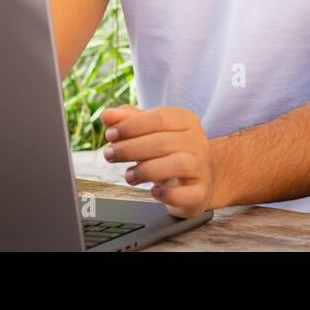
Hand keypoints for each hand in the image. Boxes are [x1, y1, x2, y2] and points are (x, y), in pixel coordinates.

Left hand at [100, 105, 215, 218]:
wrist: (196, 178)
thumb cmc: (167, 151)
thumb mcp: (149, 131)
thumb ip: (128, 121)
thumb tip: (107, 115)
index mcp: (186, 120)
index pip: (159, 117)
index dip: (131, 125)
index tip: (110, 134)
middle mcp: (198, 141)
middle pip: (163, 142)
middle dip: (130, 148)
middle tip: (109, 154)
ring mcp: (202, 167)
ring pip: (177, 164)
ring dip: (145, 170)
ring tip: (128, 176)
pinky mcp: (200, 192)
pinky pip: (186, 194)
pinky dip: (167, 194)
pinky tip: (153, 191)